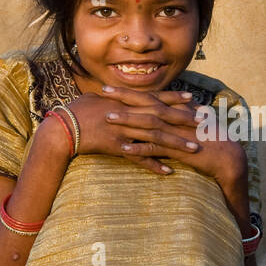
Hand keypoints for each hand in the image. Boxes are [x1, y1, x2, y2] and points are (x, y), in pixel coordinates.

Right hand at [57, 87, 199, 174]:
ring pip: (156, 138)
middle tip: (204, 124)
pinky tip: (169, 171)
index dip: (175, 99)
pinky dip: (154, 165)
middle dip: (184, 121)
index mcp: (126, 102)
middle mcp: (128, 115)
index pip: (155, 99)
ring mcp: (124, 131)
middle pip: (162, 118)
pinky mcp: (117, 147)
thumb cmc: (76, 111)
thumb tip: (111, 93)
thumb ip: (110, 98)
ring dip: (177, 144)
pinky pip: (139, 158)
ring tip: (196, 150)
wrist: (61, 128)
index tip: (193, 100)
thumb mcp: (95, 99)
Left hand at [95, 86, 245, 183]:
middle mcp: (176, 118)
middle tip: (103, 92)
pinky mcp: (179, 150)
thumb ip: (183, 112)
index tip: (113, 86)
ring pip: (148, 124)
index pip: (151, 97)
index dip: (131, 92)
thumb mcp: (196, 121)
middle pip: (146, 104)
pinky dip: (139, 149)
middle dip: (124, 98)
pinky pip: (156, 149)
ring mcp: (177, 133)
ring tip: (108, 119)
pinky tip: (124, 149)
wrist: (229, 156)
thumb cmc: (212, 139)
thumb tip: (175, 104)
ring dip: (128, 121)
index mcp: (178, 110)